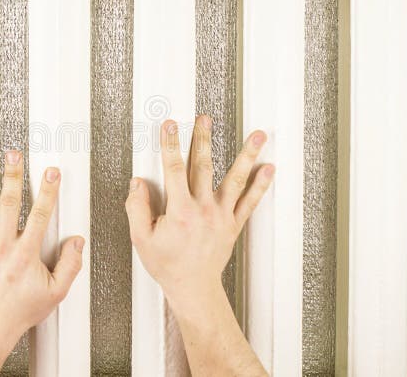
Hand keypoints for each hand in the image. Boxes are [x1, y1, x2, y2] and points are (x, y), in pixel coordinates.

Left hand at [0, 151, 84, 376]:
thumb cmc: (19, 313)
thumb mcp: (55, 292)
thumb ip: (70, 265)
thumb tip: (77, 242)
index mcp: (26, 253)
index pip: (41, 214)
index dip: (48, 191)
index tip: (51, 172)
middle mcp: (2, 247)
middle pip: (8, 203)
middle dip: (12, 175)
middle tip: (13, 154)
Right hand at [125, 115, 273, 375]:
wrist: (193, 288)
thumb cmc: (166, 265)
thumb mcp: (141, 239)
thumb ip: (137, 208)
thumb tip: (137, 182)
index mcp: (179, 211)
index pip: (173, 169)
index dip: (170, 145)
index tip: (169, 125)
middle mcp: (203, 210)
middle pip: (204, 166)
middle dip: (203, 139)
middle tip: (205, 118)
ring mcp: (221, 216)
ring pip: (235, 179)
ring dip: (246, 154)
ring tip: (258, 135)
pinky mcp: (233, 224)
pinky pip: (250, 202)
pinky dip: (260, 185)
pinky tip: (268, 168)